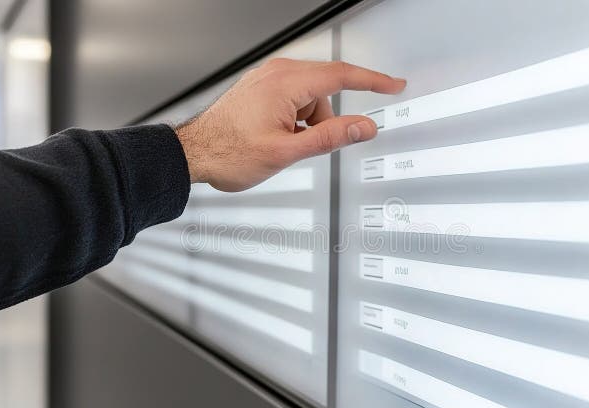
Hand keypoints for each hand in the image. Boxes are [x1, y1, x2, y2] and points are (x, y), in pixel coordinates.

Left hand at [175, 58, 405, 190]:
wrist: (194, 154)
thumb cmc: (229, 152)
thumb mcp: (287, 152)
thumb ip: (330, 138)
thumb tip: (363, 127)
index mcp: (285, 83)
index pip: (342, 76)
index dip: (373, 81)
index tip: (394, 84)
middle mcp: (277, 73)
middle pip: (326, 89)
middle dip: (327, 118)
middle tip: (311, 143)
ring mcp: (267, 79)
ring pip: (310, 97)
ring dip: (309, 122)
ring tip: (285, 145)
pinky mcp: (261, 88)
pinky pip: (294, 98)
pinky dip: (297, 118)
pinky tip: (279, 137)